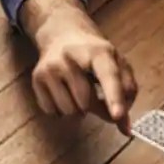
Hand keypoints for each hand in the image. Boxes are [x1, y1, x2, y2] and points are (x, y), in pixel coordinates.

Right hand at [30, 9, 137, 131]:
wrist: (61, 34)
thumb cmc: (95, 53)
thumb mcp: (117, 63)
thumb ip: (127, 93)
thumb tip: (126, 129)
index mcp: (98, 51)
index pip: (108, 76)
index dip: (114, 97)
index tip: (118, 116)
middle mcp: (70, 57)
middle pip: (88, 102)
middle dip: (98, 109)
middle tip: (100, 98)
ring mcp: (51, 68)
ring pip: (70, 111)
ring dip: (79, 110)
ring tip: (80, 92)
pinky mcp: (37, 78)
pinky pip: (53, 112)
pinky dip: (62, 110)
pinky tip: (65, 92)